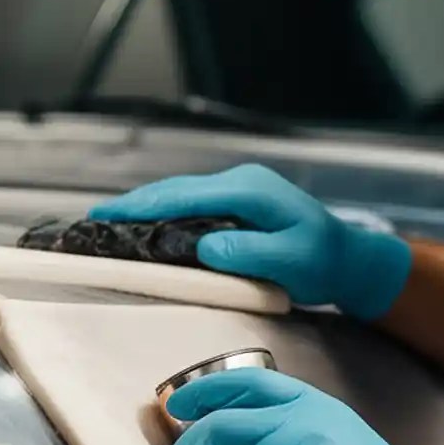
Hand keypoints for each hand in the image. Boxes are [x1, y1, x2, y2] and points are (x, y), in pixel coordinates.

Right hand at [89, 164, 411, 319]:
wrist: (350, 258)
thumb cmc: (324, 261)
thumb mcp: (290, 261)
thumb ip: (248, 253)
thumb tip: (205, 247)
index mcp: (250, 191)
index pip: (186, 195)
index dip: (144, 206)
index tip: (107, 215)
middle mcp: (241, 182)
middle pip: (177, 190)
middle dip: (134, 204)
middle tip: (93, 219)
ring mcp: (240, 191)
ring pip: (182, 195)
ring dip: (147, 206)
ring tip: (109, 220)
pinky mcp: (239, 203)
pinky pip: (194, 204)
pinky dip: (166, 212)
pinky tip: (147, 224)